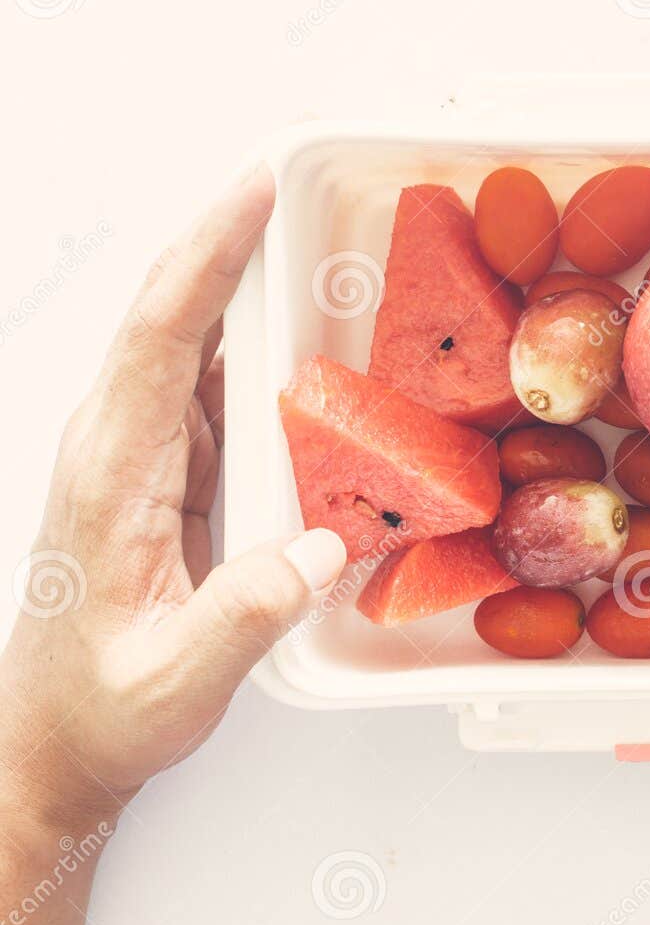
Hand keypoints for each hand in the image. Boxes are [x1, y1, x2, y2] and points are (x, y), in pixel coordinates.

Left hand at [0, 167, 346, 924]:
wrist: (54, 739)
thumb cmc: (99, 707)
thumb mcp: (174, 678)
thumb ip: (245, 613)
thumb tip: (321, 547)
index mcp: (112, 474)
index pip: (160, 337)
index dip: (208, 255)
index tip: (254, 191)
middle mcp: (119, 446)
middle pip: (175, 315)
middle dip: (230, 240)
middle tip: (299, 185)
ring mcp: (142, 456)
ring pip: (195, 343)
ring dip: (248, 287)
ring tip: (315, 244)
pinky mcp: (167, 474)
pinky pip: (215, 389)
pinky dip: (256, 348)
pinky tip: (300, 338)